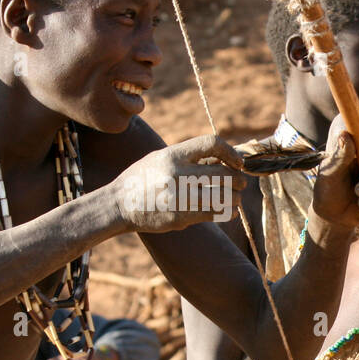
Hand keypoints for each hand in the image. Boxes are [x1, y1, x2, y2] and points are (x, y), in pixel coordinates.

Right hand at [114, 135, 246, 231]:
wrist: (118, 205)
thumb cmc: (143, 180)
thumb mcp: (161, 159)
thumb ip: (188, 158)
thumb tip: (224, 160)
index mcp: (172, 154)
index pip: (211, 143)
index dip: (231, 152)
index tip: (238, 163)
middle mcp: (177, 172)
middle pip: (225, 174)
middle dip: (238, 179)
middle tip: (241, 183)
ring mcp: (179, 195)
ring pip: (225, 196)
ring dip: (235, 198)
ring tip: (235, 199)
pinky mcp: (181, 216)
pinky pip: (216, 213)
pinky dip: (228, 212)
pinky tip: (229, 211)